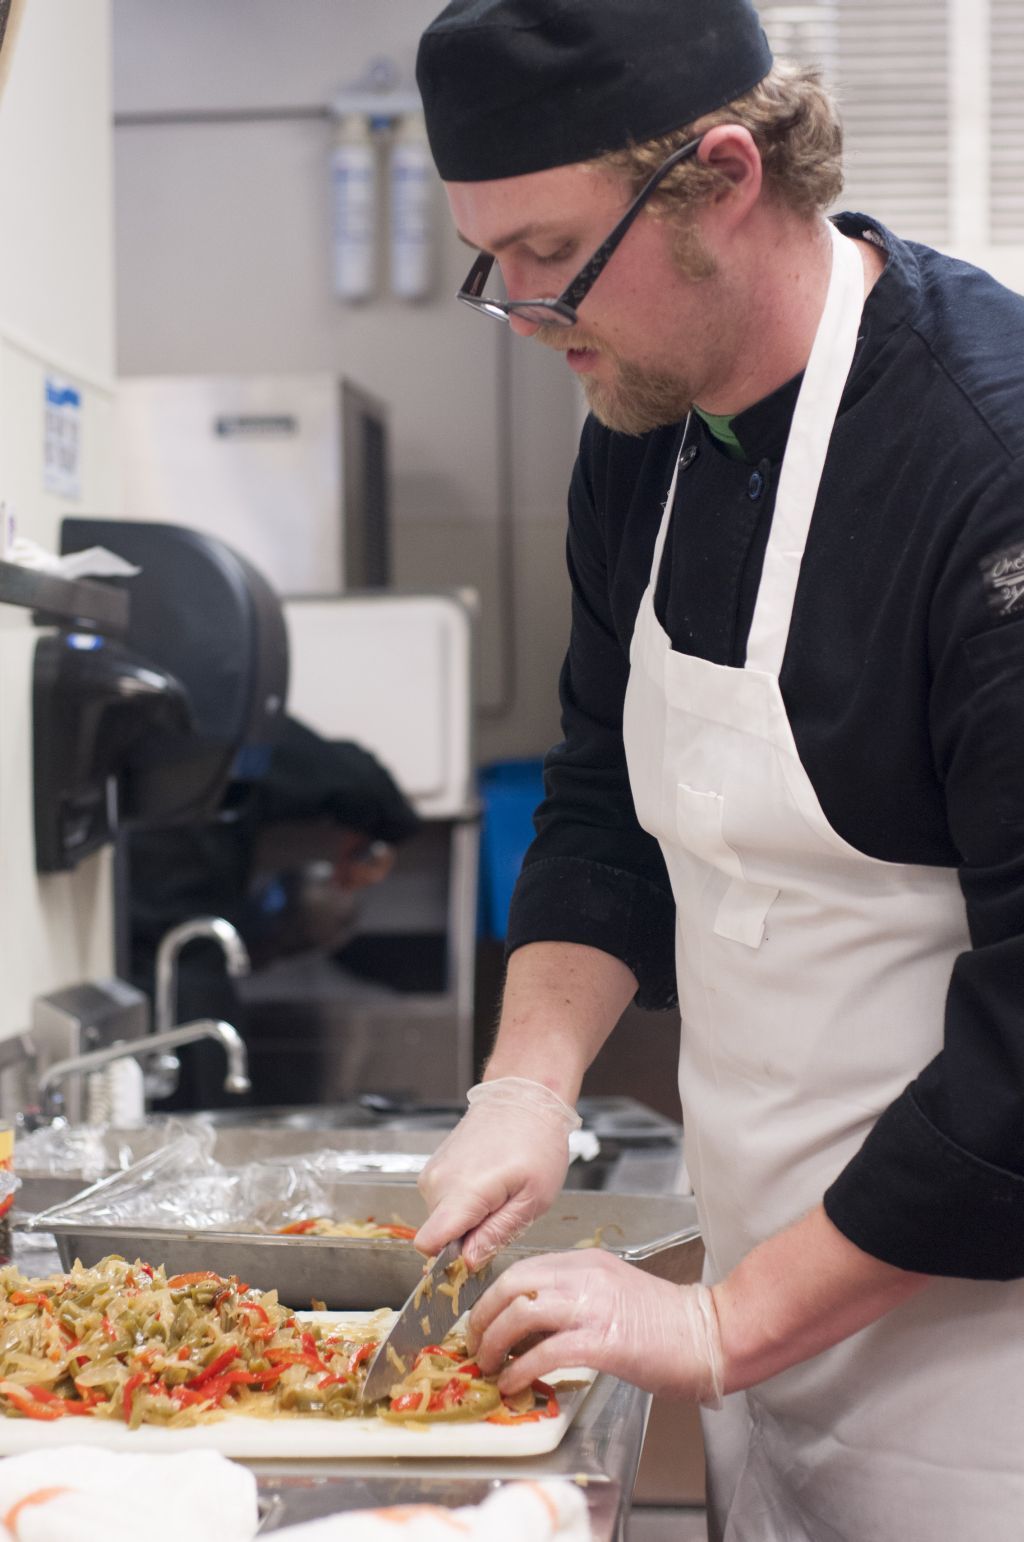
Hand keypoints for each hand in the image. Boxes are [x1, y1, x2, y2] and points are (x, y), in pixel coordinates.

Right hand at [414, 1078, 580, 1269]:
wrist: (523, 1097)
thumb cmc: (537, 1143)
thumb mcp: (532, 1199)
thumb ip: (496, 1234)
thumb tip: (468, 1262)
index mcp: (462, 1192)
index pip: (428, 1243)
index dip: (449, 1260)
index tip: (475, 1254)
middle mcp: (438, 1182)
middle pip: (441, 1235)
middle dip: (470, 1236)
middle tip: (505, 1212)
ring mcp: (433, 1172)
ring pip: (443, 1219)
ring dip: (470, 1217)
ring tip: (500, 1192)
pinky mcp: (435, 1166)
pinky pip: (444, 1201)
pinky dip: (465, 1200)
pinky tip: (490, 1181)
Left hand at [466, 1249, 723, 1403]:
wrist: (711, 1334)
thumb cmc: (667, 1323)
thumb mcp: (612, 1294)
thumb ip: (574, 1299)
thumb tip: (530, 1330)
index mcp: (586, 1264)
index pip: (522, 1270)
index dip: (493, 1297)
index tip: (481, 1321)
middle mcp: (585, 1278)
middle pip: (513, 1285)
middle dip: (484, 1317)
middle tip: (475, 1345)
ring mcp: (594, 1307)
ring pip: (522, 1313)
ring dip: (496, 1343)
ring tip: (490, 1366)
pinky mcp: (605, 1341)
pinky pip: (547, 1352)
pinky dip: (522, 1370)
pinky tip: (515, 1385)